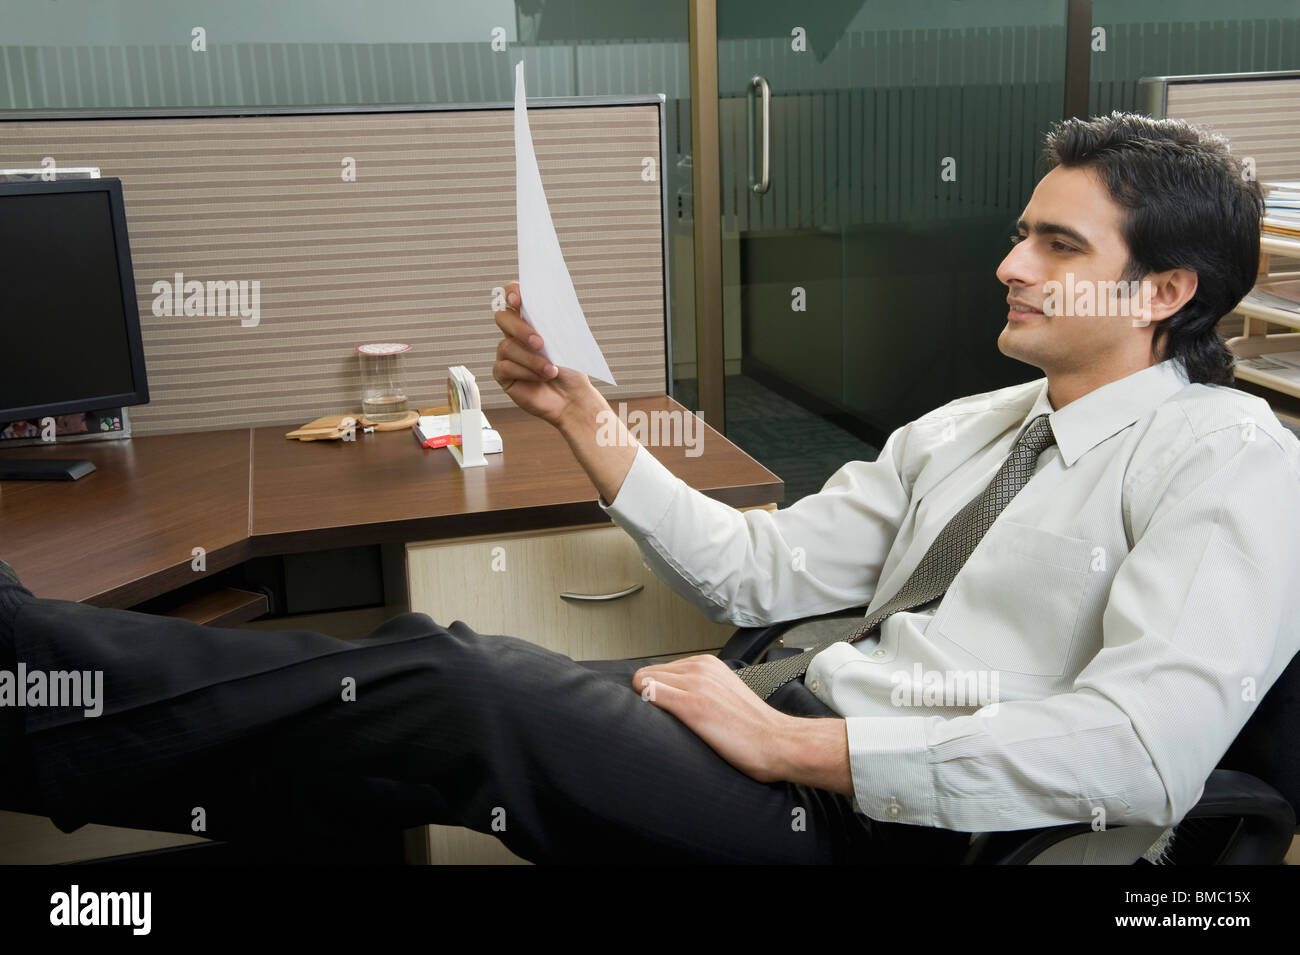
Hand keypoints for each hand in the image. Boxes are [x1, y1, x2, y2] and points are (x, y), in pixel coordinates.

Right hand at [492, 280, 591, 427]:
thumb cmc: (571, 367)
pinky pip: (505, 367)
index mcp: (530, 320)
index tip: (518, 298)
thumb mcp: (566, 339)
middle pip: (503, 318)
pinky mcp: (503, 374)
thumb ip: (552, 320)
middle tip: (540, 343)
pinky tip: (541, 377)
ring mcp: (507, 354)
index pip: (513, 296)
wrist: (573, 396)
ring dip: (532, 359)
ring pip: (507, 347)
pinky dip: (526, 372)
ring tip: (551, 370)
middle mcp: (514, 334)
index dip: (512, 293)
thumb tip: (543, 305)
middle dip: (520, 329)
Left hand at [632, 654, 799, 783]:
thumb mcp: (726, 695)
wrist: (779, 743)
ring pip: (643, 681)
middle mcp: (700, 667)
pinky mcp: (692, 704)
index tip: (663, 711)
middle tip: (660, 722)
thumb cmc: (754, 729)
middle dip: (646, 696)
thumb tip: (675, 697)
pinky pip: (649, 694)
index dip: (655, 692)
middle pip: (647, 674)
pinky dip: (645, 707)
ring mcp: (695, 683)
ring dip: (645, 703)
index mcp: (707, 664)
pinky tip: (658, 725)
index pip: (659, 670)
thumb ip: (702, 689)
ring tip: (661, 726)